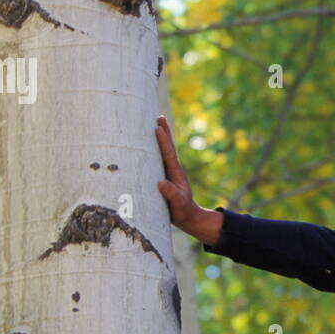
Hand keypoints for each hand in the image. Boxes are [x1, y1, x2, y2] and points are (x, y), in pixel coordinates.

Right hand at [155, 115, 208, 236]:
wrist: (188, 217)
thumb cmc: (183, 210)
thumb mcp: (178, 203)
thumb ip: (171, 194)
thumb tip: (161, 183)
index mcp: (176, 172)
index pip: (168, 153)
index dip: (163, 141)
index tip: (157, 128)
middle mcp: (172, 169)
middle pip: (167, 147)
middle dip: (164, 132)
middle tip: (159, 116)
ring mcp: (168, 172)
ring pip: (162, 151)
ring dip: (159, 138)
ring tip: (154, 123)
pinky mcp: (163, 176)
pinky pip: (157, 160)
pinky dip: (153, 150)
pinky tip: (146, 145)